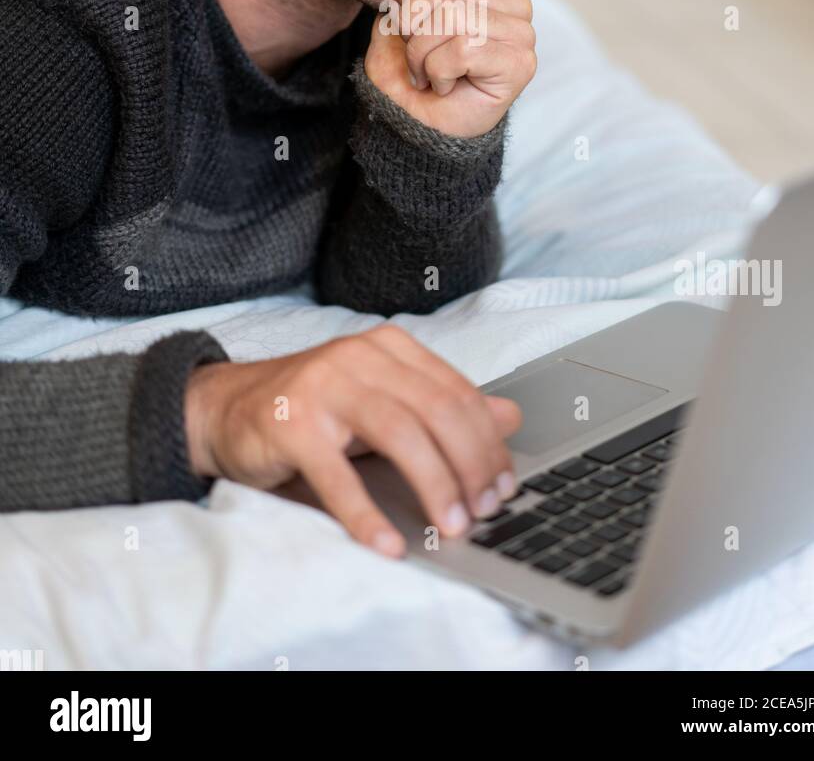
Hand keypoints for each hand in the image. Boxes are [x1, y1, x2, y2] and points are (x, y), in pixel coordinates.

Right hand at [185, 324, 522, 556]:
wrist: (225, 409)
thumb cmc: (313, 409)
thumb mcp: (383, 401)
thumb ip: (444, 406)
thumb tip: (510, 416)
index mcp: (389, 348)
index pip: (457, 392)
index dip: (488, 442)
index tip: (504, 486)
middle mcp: (360, 357)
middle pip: (437, 410)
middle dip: (470, 465)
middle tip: (485, 511)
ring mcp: (323, 385)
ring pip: (399, 433)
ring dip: (433, 486)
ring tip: (451, 526)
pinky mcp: (291, 423)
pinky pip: (338, 475)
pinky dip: (367, 514)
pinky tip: (388, 543)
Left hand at [364, 0, 535, 137]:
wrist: (421, 126)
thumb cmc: (412, 71)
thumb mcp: (393, 22)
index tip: (405, 23)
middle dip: (412, 23)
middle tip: (417, 54)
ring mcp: (522, 31)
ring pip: (452, 16)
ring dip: (422, 53)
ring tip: (428, 73)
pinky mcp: (521, 63)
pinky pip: (462, 49)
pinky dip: (437, 72)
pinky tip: (444, 85)